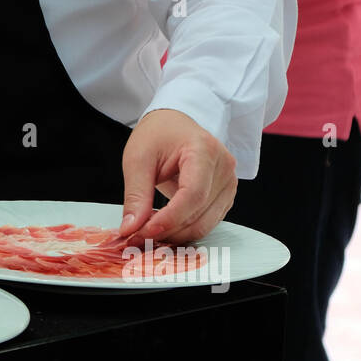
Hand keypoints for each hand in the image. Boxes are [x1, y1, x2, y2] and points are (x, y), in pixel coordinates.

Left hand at [118, 108, 236, 245]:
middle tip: (137, 236)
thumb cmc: (158, 134)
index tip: (144, 231)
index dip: (170, 218)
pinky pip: (207, 222)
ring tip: (147, 231)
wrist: (175, 124)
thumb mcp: (138, 159)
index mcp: (204, 150)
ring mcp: (229, 182)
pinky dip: (184, 229)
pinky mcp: (226, 195)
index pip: (193, 194)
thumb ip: (136, 195)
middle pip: (200, 213)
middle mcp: (224, 167)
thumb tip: (130, 228)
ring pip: (205, 223)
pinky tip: (164, 226)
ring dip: (175, 234)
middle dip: (168, 230)